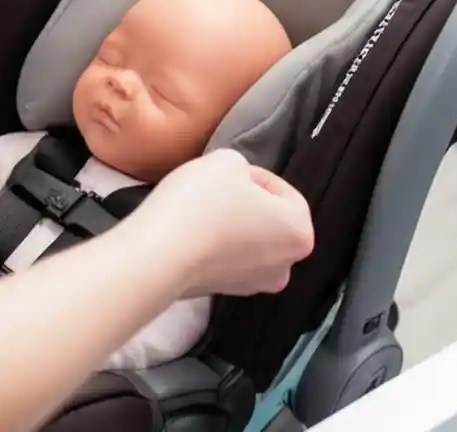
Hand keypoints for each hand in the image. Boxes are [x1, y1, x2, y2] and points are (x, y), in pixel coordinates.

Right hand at [133, 149, 313, 297]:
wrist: (157, 254)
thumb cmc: (202, 203)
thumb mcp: (228, 161)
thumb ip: (244, 169)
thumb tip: (238, 185)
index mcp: (299, 234)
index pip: (286, 193)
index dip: (257, 175)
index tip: (231, 171)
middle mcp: (284, 267)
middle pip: (270, 222)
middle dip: (247, 204)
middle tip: (218, 188)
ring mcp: (251, 286)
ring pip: (247, 243)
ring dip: (230, 226)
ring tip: (200, 209)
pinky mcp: (220, 294)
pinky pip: (223, 261)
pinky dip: (212, 246)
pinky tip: (190, 232)